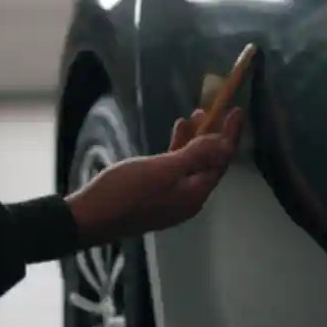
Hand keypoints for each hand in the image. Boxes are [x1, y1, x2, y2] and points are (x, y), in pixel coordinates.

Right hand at [66, 107, 244, 246]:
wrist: (89, 218)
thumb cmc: (126, 191)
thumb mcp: (163, 169)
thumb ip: (196, 156)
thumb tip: (225, 144)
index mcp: (194, 195)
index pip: (221, 161)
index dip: (230, 135)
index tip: (237, 110)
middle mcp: (188, 199)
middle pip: (209, 163)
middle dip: (214, 135)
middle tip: (216, 107)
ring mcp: (171, 199)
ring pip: (192, 164)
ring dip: (195, 140)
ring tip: (194, 114)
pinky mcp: (155, 195)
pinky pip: (175, 169)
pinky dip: (177, 150)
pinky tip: (175, 132)